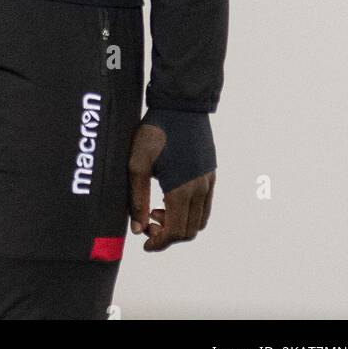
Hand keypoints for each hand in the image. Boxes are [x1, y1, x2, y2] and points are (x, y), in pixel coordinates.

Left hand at [127, 121, 214, 251]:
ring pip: (199, 221)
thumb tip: (137, 228)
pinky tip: (171, 198)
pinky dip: (190, 212)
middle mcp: (200, 190)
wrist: (181, 105)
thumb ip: (137, 198)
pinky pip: (205, 206)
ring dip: (180, 224)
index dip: (159, 243)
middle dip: (168, 235)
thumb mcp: (138, 163)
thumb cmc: (155, 131)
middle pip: (189, 231)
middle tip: (147, 223)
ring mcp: (208, 182)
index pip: (175, 232)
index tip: (144, 242)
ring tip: (158, 210)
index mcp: (182, 190)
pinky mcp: (211, 174)